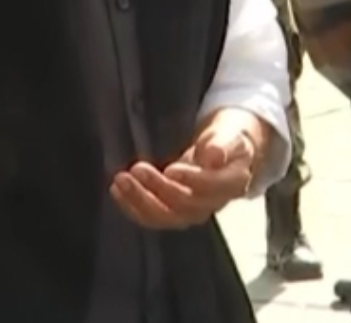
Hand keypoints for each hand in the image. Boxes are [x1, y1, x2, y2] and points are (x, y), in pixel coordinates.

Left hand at [110, 108, 260, 229]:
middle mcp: (213, 203)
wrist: (222, 152)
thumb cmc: (226, 140)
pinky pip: (152, 217)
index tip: (170, 169)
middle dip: (158, 188)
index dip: (190, 180)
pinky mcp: (174, 213)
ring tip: (121, 181)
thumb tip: (214, 155)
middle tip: (137, 169)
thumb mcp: (230, 134)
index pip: (211, 187)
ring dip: (140, 200)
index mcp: (232, 183)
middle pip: (185, 204)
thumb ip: (223, 144)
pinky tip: (118, 191)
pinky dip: (133, 206)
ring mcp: (193, 212)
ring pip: (165, 216)